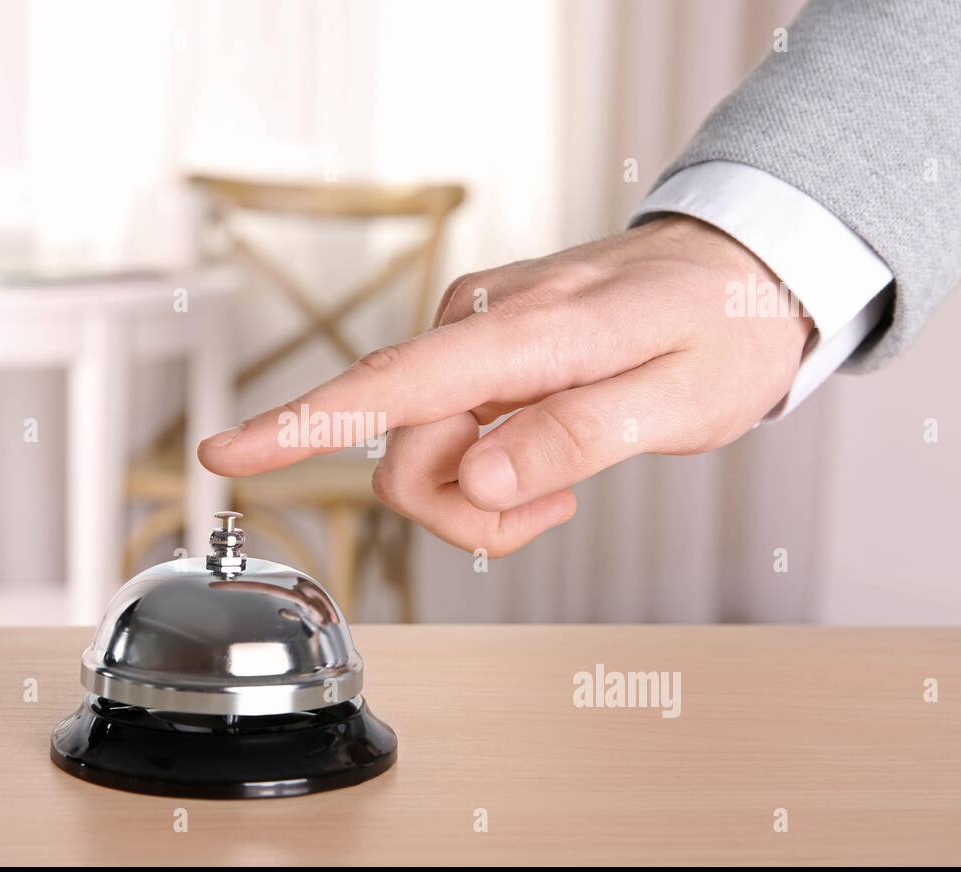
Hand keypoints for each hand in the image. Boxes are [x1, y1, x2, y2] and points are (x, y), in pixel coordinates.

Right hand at [198, 215, 813, 556]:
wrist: (737, 267)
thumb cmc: (721, 327)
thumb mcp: (679, 399)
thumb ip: (575, 436)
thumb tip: (478, 478)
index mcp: (523, 332)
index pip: (390, 386)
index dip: (299, 427)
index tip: (223, 455)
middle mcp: (477, 324)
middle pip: (404, 452)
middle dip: (463, 512)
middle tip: (550, 515)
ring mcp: (472, 335)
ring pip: (420, 451)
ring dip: (477, 496)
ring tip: (558, 487)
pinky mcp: (477, 349)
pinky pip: (444, 431)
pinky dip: (484, 469)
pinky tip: (541, 459)